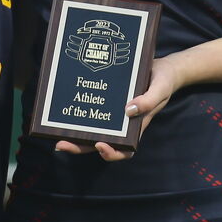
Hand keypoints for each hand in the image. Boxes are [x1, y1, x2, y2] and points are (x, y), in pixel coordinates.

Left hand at [53, 55, 182, 162]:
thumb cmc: (165, 81)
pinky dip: (79, 115)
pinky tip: (66, 109)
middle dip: (79, 147)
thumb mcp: (161, 89)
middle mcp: (122, 124)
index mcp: (136, 127)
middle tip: (61, 144)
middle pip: (99, 143)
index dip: (110, 153)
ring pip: (91, 130)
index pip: (123, 150)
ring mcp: (113, 114)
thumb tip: (128, 111)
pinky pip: (92, 112)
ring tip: (56, 132)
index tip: (99, 145)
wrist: (164, 68)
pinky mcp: (108, 102)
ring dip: (74, 135)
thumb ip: (149, 101)